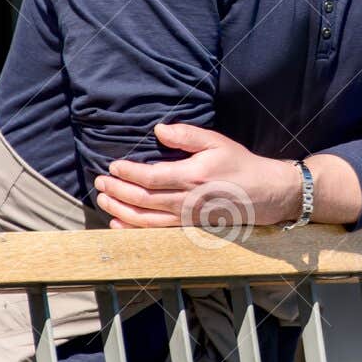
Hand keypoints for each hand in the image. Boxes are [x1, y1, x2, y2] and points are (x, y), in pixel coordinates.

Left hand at [93, 122, 301, 229]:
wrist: (263, 194)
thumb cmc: (239, 164)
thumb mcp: (216, 142)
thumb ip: (186, 135)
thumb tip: (159, 130)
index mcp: (191, 176)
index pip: (150, 177)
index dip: (127, 172)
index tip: (112, 166)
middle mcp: (186, 200)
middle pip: (141, 198)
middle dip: (116, 190)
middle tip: (99, 182)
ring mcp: (186, 216)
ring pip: (144, 218)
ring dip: (119, 209)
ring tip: (103, 199)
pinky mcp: (187, 225)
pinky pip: (154, 231)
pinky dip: (132, 228)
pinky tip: (118, 222)